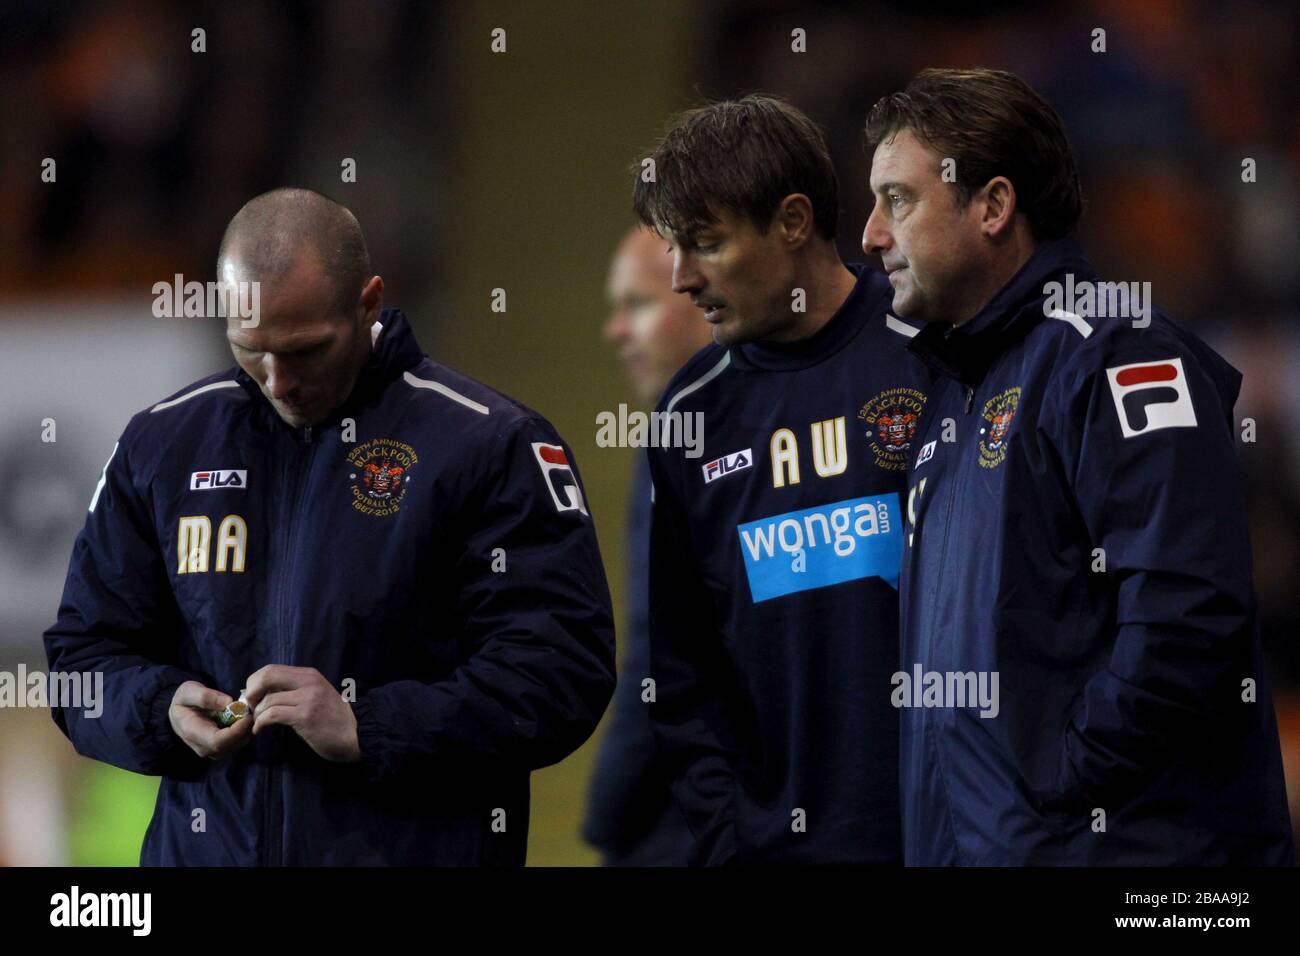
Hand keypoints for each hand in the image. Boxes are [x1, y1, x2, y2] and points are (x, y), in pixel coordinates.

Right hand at [170, 681, 253, 758]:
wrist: (180, 713)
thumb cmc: (185, 700)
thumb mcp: (188, 691)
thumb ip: (205, 696)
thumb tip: (228, 702)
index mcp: (192, 733)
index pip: (217, 741)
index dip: (235, 731)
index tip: (248, 716)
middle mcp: (202, 747)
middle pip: (229, 746)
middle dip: (244, 730)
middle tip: (251, 711)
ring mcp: (212, 751)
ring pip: (236, 746)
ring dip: (246, 730)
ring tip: (247, 713)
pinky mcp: (221, 749)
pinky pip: (238, 744)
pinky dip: (245, 732)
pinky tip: (244, 718)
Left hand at [244, 665, 359, 762]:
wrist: (355, 735)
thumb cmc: (332, 718)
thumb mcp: (315, 695)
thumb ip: (294, 690)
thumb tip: (262, 693)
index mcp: (309, 675)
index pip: (271, 669)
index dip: (254, 682)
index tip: (253, 698)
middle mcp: (308, 682)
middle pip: (266, 677)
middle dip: (251, 693)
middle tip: (251, 707)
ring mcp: (308, 698)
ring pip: (268, 700)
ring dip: (256, 714)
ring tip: (258, 723)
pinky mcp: (305, 716)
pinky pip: (273, 715)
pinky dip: (261, 723)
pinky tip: (260, 730)